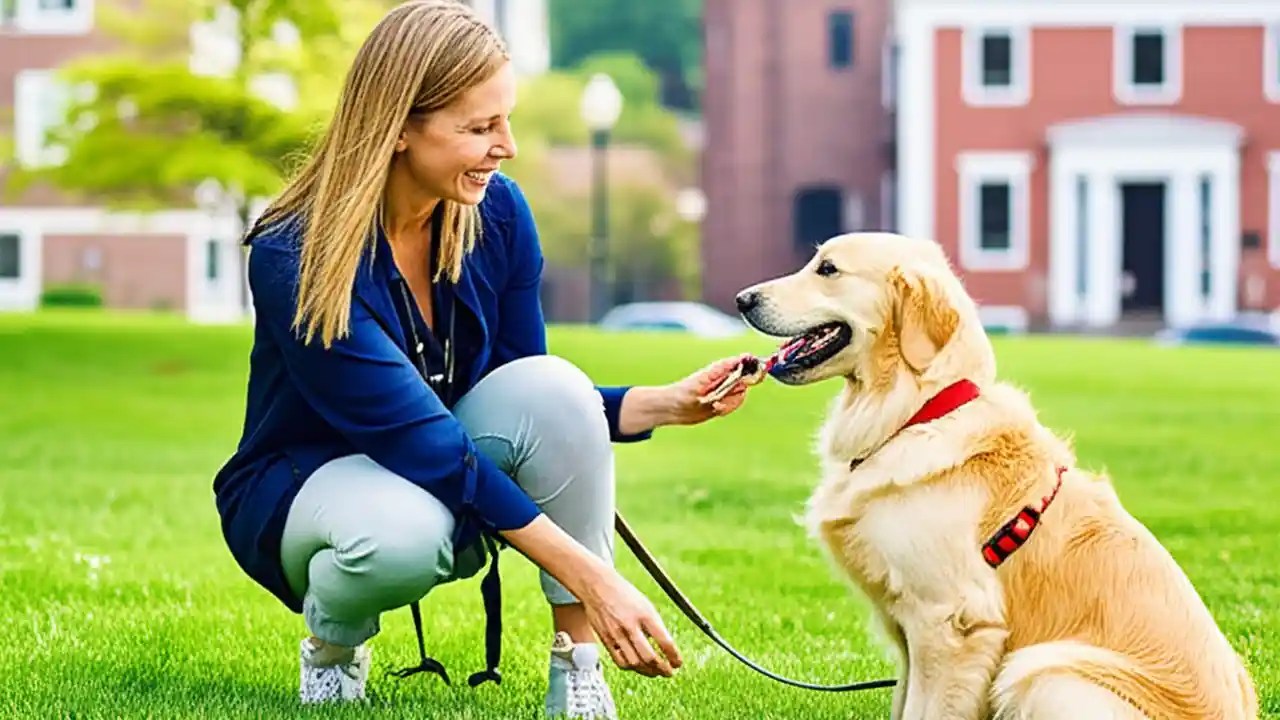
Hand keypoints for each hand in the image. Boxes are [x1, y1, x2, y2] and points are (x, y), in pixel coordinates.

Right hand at [499, 516, 681, 677]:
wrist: (597, 586)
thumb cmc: (624, 593)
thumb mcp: (645, 604)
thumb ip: (654, 625)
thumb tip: (665, 648)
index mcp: (645, 614)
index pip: (665, 642)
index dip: (674, 656)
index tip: (678, 663)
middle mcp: (631, 625)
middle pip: (650, 657)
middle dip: (663, 669)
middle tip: (669, 672)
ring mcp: (617, 634)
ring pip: (635, 663)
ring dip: (649, 672)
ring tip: (656, 672)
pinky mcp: (606, 640)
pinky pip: (621, 661)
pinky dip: (632, 668)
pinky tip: (638, 667)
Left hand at [666, 352, 757, 424]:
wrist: (672, 409)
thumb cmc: (682, 392)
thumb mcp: (702, 379)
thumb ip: (722, 370)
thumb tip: (740, 359)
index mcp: (718, 369)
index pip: (740, 363)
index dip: (752, 364)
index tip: (760, 368)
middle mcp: (722, 379)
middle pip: (745, 380)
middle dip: (740, 389)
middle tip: (726, 394)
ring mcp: (722, 392)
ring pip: (740, 395)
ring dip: (731, 401)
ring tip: (716, 405)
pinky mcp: (721, 404)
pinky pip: (732, 406)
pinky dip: (727, 408)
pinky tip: (716, 409)